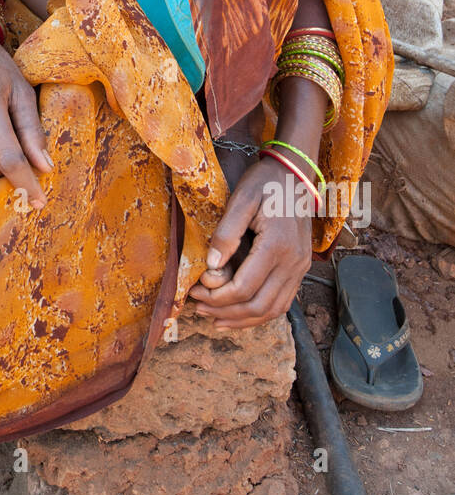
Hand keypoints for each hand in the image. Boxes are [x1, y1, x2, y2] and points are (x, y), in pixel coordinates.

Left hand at [188, 154, 311, 328]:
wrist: (296, 174)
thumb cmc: (266, 183)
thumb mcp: (241, 199)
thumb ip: (226, 233)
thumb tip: (211, 266)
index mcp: (277, 246)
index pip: (244, 288)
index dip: (216, 297)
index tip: (194, 293)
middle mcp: (293, 263)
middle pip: (258, 305)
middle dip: (225, 312)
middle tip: (198, 309)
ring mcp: (300, 268)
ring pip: (272, 310)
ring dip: (243, 320)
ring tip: (216, 319)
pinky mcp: (300, 268)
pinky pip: (282, 302)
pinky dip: (261, 314)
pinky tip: (240, 314)